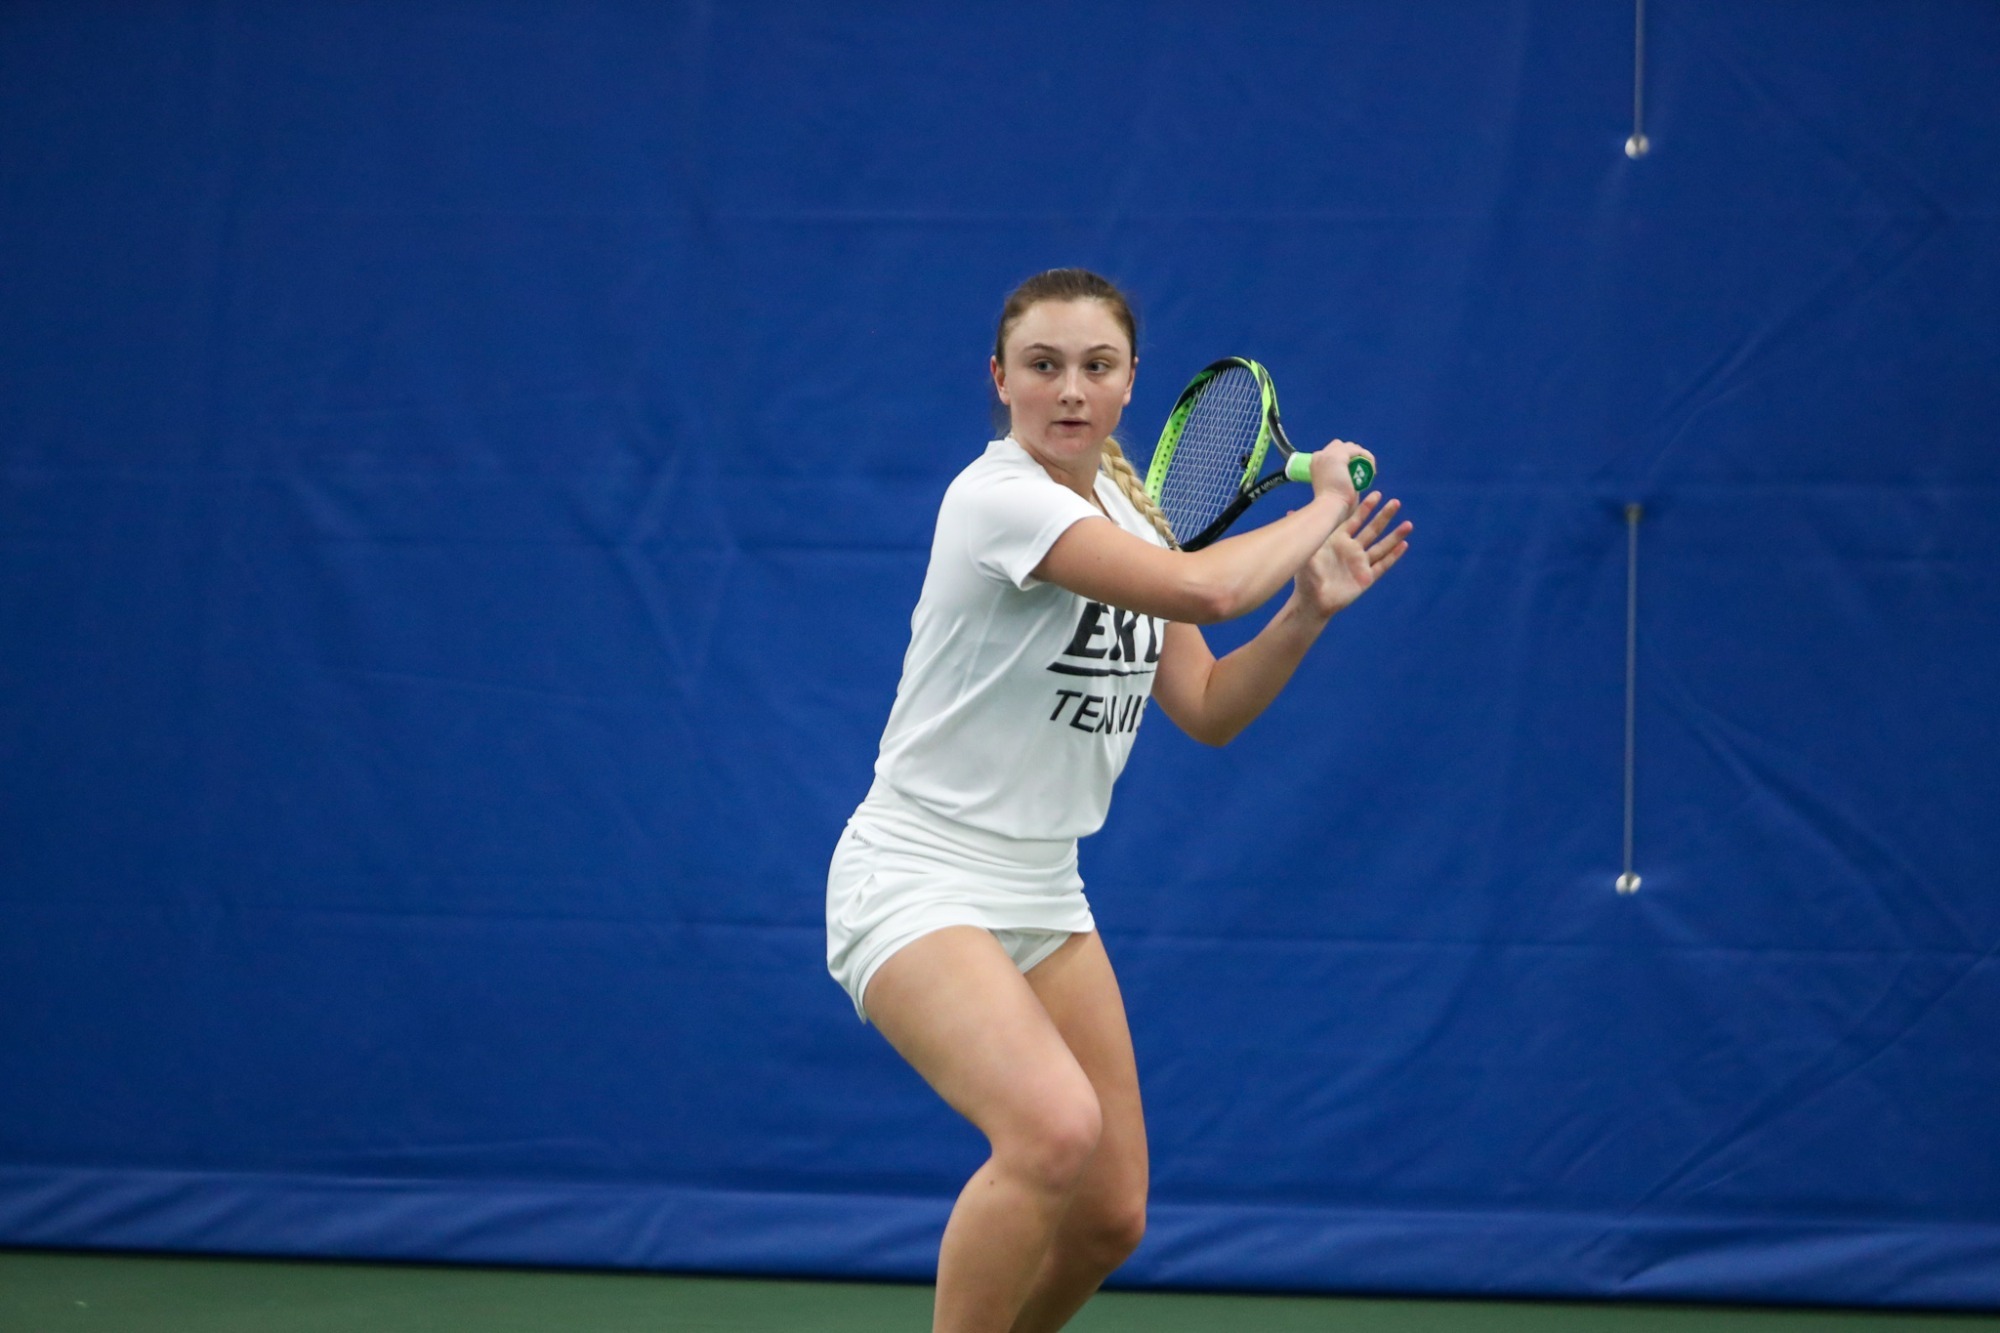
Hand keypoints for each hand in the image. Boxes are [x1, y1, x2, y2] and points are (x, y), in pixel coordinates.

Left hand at [1293, 493, 1411, 619]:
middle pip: (1372, 529)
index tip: (1376, 494)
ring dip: (1395, 535)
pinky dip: (1393, 556)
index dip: (1365, 507)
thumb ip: (1306, 535)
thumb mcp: (1305, 553)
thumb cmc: (1306, 577)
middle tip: (1396, 502)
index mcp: (1338, 540)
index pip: (1354, 520)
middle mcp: (1352, 549)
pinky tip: (1404, 546)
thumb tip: (1290, 512)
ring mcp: (1360, 563)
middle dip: (1384, 516)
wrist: (1312, 601)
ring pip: (1381, 546)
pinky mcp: (1366, 577)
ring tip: (1408, 524)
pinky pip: (1382, 565)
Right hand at [1309, 439, 1373, 508]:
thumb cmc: (1332, 502)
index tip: (1356, 470)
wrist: (1330, 506)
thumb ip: (1341, 475)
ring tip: (1369, 471)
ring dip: (1362, 456)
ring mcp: (1328, 455)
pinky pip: (1358, 451)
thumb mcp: (1334, 484)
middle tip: (1364, 470)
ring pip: (1351, 447)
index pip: (1334, 450)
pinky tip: (1372, 470)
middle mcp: (1320, 455)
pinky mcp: (1338, 457)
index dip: (1347, 457)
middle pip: (1342, 445)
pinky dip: (1367, 457)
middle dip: (1354, 454)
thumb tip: (1354, 472)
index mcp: (1316, 461)